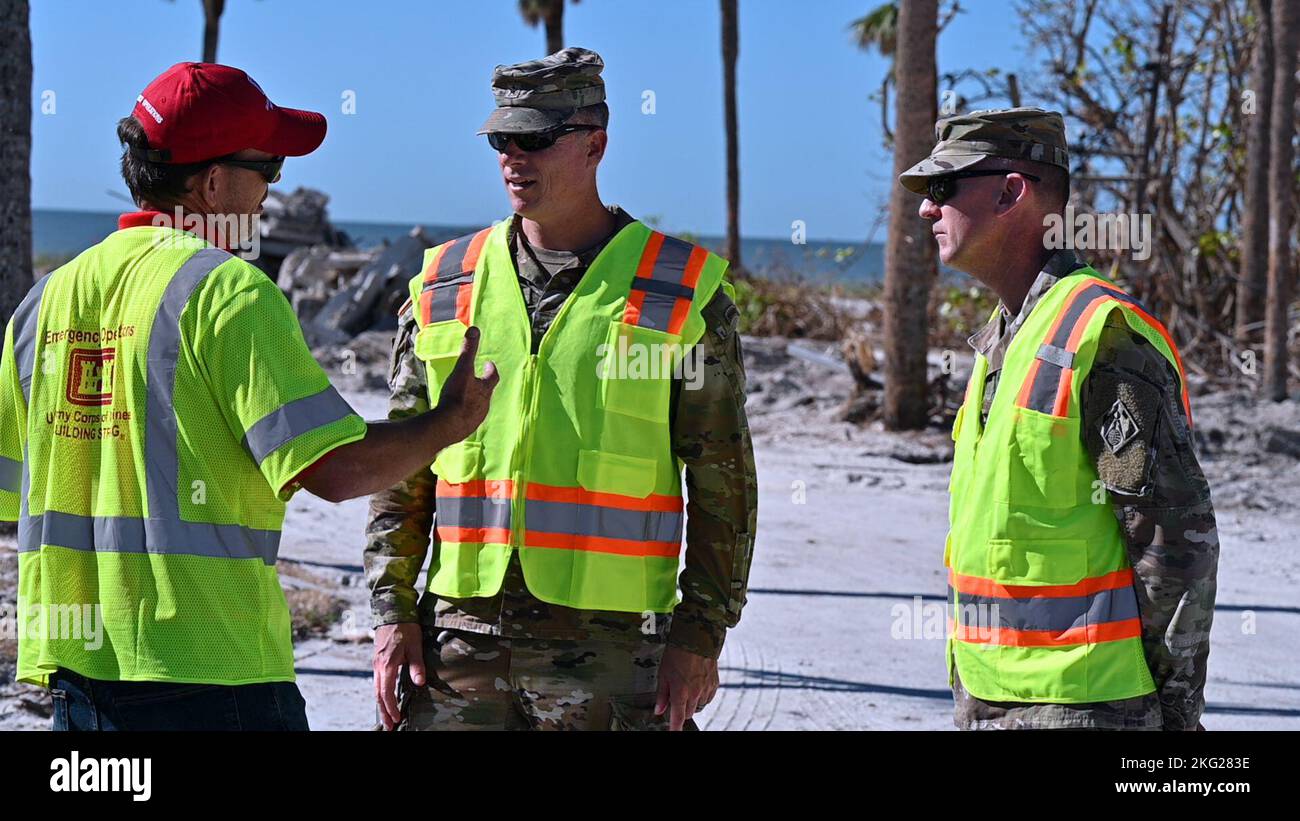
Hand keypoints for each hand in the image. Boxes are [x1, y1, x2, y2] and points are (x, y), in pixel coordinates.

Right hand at [373, 622, 425, 730]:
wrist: (392, 611)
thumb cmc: (405, 627)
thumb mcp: (414, 646)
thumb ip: (417, 665)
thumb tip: (420, 683)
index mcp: (386, 664)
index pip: (386, 692)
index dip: (391, 707)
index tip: (396, 719)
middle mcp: (378, 666)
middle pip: (378, 695)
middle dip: (383, 712)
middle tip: (389, 727)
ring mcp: (376, 664)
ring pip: (376, 689)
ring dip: (381, 704)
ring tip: (387, 718)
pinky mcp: (378, 661)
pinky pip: (377, 682)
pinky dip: (380, 694)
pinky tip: (386, 699)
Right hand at [436, 325, 498, 441]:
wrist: (447, 426)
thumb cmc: (456, 396)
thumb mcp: (461, 369)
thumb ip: (468, 350)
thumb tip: (474, 329)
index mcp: (485, 389)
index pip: (493, 376)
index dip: (491, 369)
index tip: (488, 364)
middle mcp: (484, 404)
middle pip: (487, 392)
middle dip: (483, 385)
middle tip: (477, 380)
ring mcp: (476, 418)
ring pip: (479, 407)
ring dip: (474, 401)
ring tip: (466, 397)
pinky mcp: (466, 429)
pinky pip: (468, 420)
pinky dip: (464, 415)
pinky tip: (457, 415)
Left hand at [655, 644, 718, 730]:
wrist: (696, 639)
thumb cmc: (677, 654)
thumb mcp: (663, 674)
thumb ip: (662, 695)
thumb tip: (659, 710)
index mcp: (680, 692)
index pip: (678, 718)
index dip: (675, 728)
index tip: (673, 733)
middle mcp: (695, 693)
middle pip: (689, 713)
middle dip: (682, 709)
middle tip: (677, 696)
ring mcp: (706, 689)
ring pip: (699, 706)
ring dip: (693, 702)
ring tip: (687, 686)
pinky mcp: (715, 683)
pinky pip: (708, 698)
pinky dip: (702, 696)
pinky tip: (697, 685)